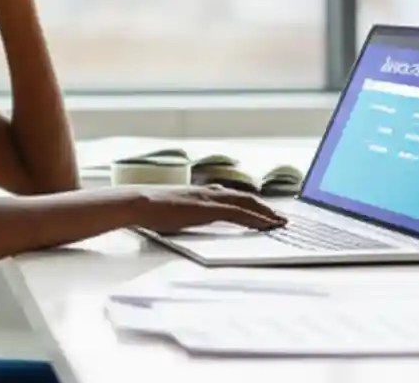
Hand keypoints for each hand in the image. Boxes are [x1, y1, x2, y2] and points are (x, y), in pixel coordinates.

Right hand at [130, 185, 286, 233]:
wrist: (138, 202)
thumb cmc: (149, 209)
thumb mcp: (172, 210)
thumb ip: (185, 212)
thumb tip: (187, 218)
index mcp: (200, 192)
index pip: (232, 196)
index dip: (250, 204)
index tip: (263, 211)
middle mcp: (208, 192)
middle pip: (245, 198)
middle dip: (264, 208)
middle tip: (280, 218)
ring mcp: (209, 199)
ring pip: (246, 204)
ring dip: (265, 213)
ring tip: (280, 222)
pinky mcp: (208, 209)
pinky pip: (238, 213)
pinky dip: (255, 218)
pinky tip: (266, 225)